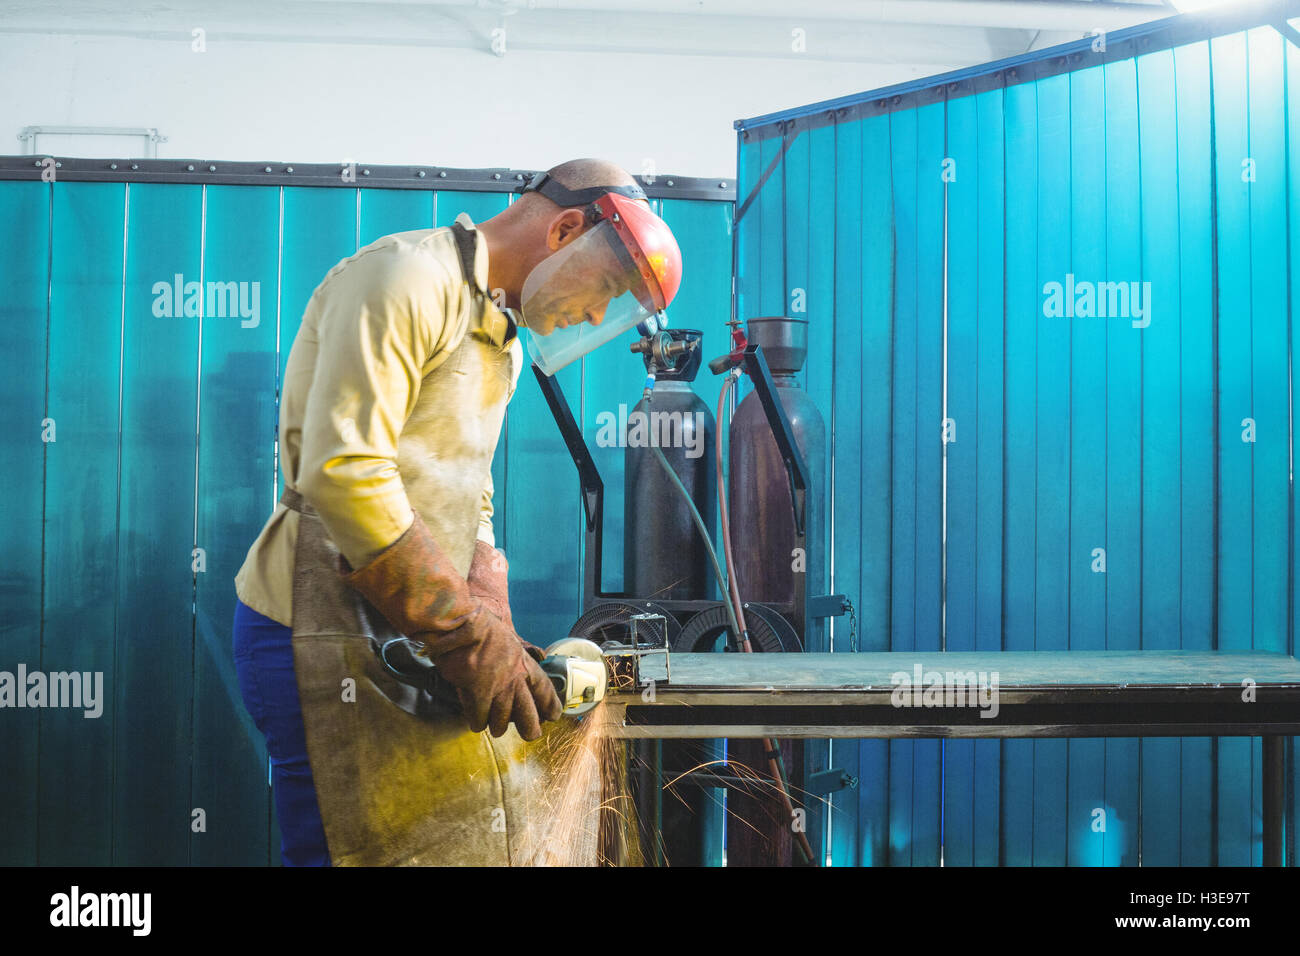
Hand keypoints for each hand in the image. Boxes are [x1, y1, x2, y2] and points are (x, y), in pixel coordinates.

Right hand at [342, 514, 561, 738]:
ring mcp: (496, 686)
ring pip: (503, 718)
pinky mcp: (476, 692)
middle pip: (529, 710)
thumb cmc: (476, 616)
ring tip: (496, 730)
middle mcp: (514, 676)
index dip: (550, 701)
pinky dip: (474, 720)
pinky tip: (473, 722)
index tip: (555, 714)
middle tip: (531, 736)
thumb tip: (523, 645)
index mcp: (521, 658)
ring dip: (498, 724)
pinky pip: (477, 715)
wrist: (458, 618)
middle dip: (530, 726)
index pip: (543, 685)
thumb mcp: (501, 627)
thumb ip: (511, 642)